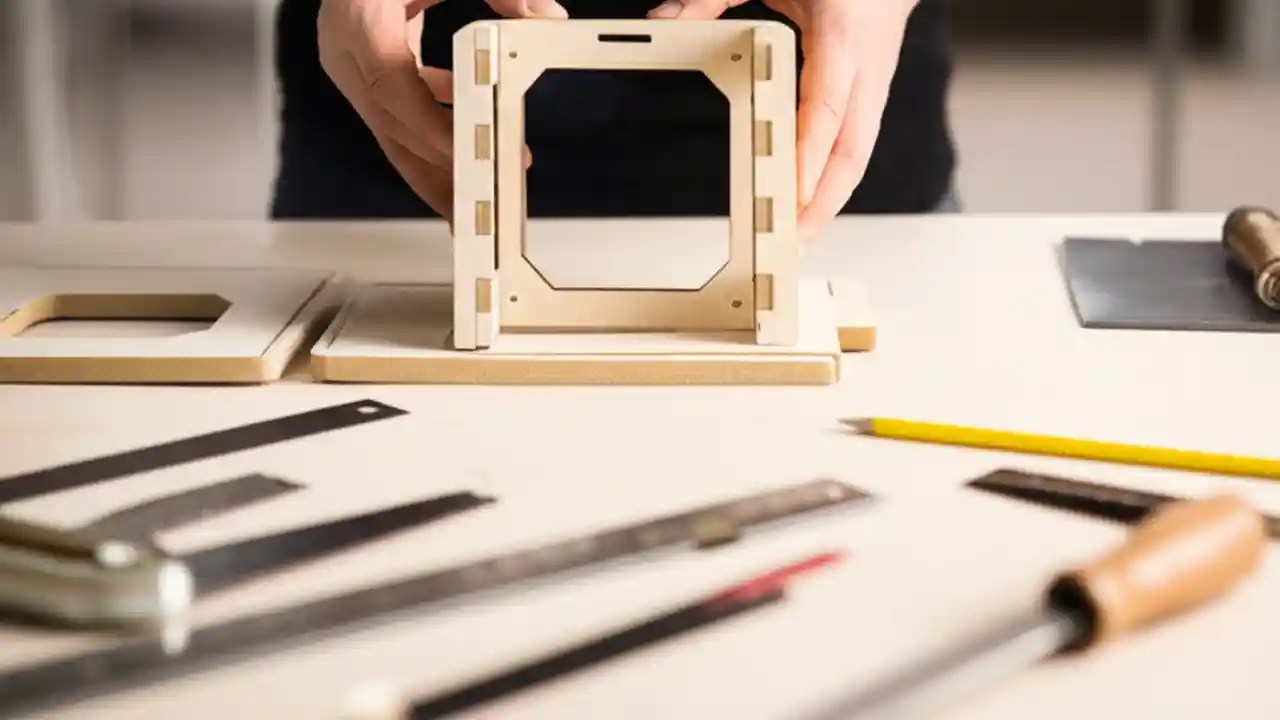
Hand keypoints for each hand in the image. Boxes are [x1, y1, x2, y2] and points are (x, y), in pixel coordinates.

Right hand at [318, 0, 566, 218]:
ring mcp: (349, 57)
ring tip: (473, 200)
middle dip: (435, 174)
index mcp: (358, 18)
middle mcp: (344, 45)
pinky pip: (399, 107)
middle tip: (475, 213)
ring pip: (391, 129)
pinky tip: (469, 139)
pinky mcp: (365, 59)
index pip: (393, 90)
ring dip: (435, 166)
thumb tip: (546, 20)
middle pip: (389, 128)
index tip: (470, 155)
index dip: (431, 130)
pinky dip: (434, 126)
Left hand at [648, 0, 917, 247]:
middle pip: (852, 151)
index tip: (793, 193)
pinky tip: (808, 212)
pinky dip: (833, 186)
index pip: (827, 104)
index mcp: (842, 32)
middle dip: (823, 205)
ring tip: (796, 245)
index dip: (811, 153)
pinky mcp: (873, 99)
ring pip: (857, 159)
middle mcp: (866, 67)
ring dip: (829, 206)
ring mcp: (875, 87)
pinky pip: (855, 151)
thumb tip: (664, 20)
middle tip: (791, 246)